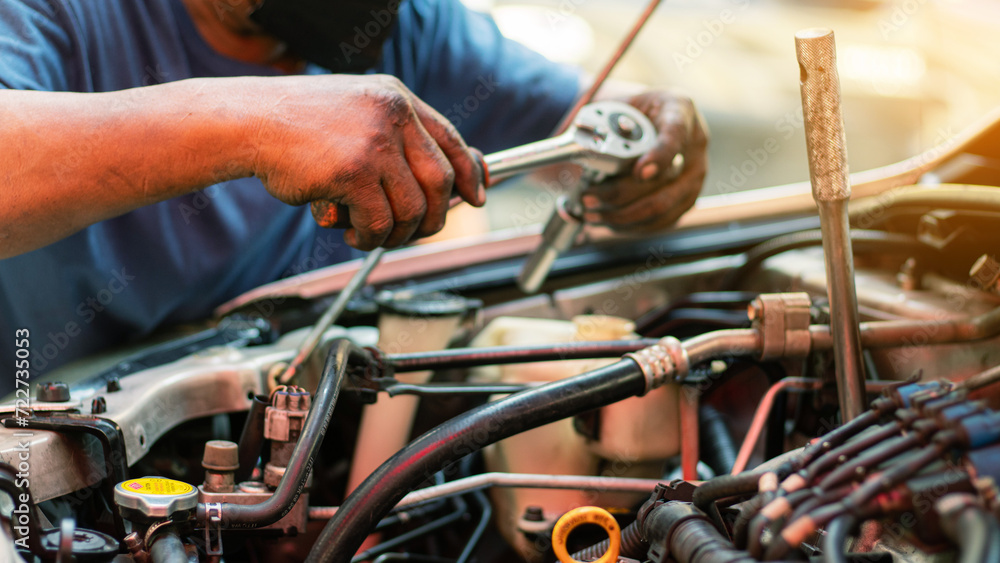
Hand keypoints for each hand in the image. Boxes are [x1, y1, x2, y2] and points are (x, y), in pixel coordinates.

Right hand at [249, 74, 485, 249]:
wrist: (248, 122)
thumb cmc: (298, 125)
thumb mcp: (357, 114)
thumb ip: (395, 139)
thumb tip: (440, 182)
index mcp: (397, 98)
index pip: (451, 140)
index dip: (470, 173)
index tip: (476, 195)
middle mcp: (392, 116)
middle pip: (439, 181)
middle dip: (434, 217)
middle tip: (415, 232)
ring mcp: (373, 143)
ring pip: (413, 209)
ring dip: (397, 234)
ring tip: (372, 235)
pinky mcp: (352, 173)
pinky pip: (379, 222)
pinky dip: (371, 238)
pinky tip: (353, 233)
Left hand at [580, 90, 706, 232]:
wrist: (650, 120)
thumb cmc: (634, 111)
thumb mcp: (621, 103)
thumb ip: (605, 120)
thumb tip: (580, 139)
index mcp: (679, 111)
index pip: (675, 135)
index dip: (659, 156)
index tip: (639, 173)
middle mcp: (694, 146)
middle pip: (664, 181)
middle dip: (621, 195)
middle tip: (589, 197)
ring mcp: (693, 176)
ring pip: (662, 207)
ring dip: (622, 216)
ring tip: (591, 213)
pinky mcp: (686, 199)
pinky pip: (661, 221)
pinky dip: (631, 226)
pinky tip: (607, 221)